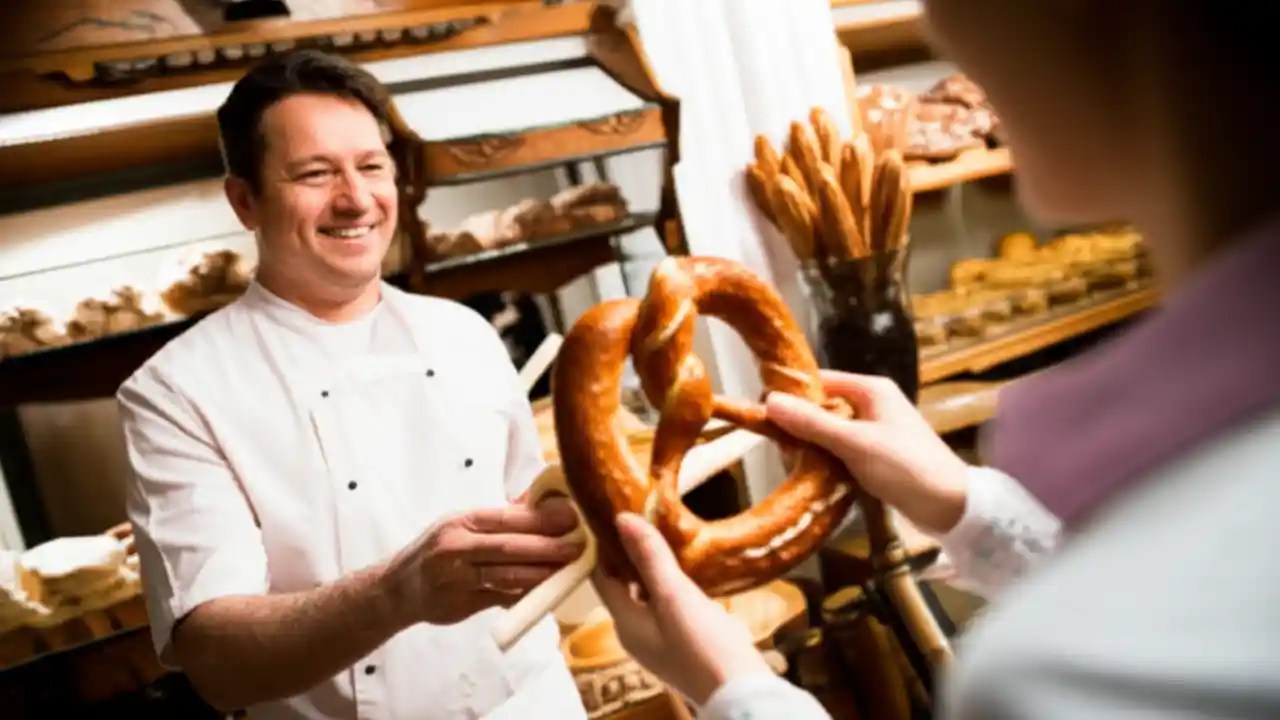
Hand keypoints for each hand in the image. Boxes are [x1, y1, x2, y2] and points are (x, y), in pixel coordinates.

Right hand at [385, 497, 581, 625]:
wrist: (397, 588)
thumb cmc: (437, 551)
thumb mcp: (461, 526)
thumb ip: (500, 518)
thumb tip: (542, 500)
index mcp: (461, 522)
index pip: (505, 518)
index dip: (540, 519)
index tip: (570, 518)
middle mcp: (456, 547)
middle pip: (508, 546)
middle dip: (546, 547)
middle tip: (576, 547)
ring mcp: (456, 577)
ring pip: (504, 575)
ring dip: (539, 574)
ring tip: (565, 571)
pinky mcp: (460, 603)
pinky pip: (497, 598)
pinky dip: (522, 595)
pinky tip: (543, 592)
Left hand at [591, 513, 771, 705]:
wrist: (740, 691)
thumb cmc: (703, 644)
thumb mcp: (675, 595)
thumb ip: (649, 557)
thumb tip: (621, 519)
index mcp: (625, 622)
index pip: (602, 577)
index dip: (604, 546)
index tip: (614, 513)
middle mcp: (635, 633)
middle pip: (623, 586)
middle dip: (630, 554)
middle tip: (643, 516)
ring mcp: (658, 641)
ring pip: (646, 596)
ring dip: (651, 568)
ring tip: (664, 534)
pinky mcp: (680, 644)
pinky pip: (666, 607)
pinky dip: (669, 586)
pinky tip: (687, 570)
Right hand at [766, 370, 969, 534]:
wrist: (951, 506)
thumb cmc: (905, 466)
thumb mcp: (854, 443)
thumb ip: (812, 422)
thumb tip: (769, 401)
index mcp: (871, 390)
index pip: (821, 380)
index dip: (793, 395)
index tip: (765, 414)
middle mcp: (873, 404)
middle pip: (824, 406)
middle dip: (800, 425)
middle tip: (780, 447)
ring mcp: (877, 430)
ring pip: (831, 430)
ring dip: (813, 445)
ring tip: (793, 463)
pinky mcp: (878, 455)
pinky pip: (842, 450)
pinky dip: (828, 460)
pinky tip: (814, 474)